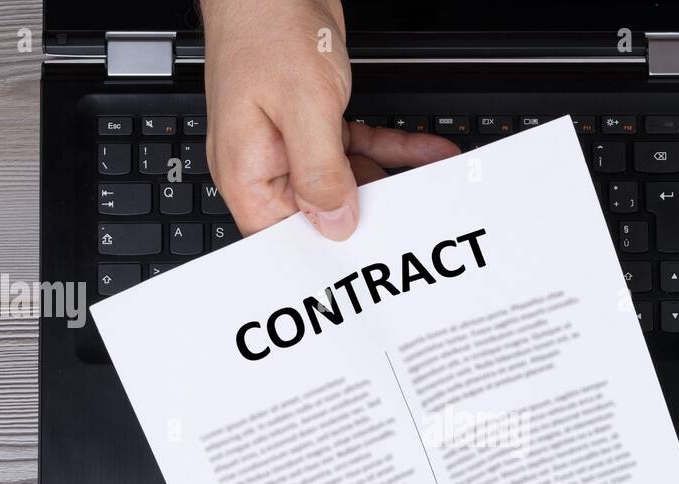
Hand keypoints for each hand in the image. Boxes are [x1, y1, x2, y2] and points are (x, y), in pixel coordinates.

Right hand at [200, 0, 459, 239]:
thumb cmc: (266, 26)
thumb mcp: (302, 106)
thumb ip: (320, 172)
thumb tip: (335, 223)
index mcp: (247, 172)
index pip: (282, 237)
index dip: (320, 253)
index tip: (360, 262)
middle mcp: (269, 164)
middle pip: (319, 213)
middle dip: (366, 219)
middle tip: (408, 231)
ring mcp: (293, 143)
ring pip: (348, 181)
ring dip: (392, 183)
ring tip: (431, 194)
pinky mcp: (317, 123)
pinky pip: (360, 147)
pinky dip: (395, 148)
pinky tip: (428, 153)